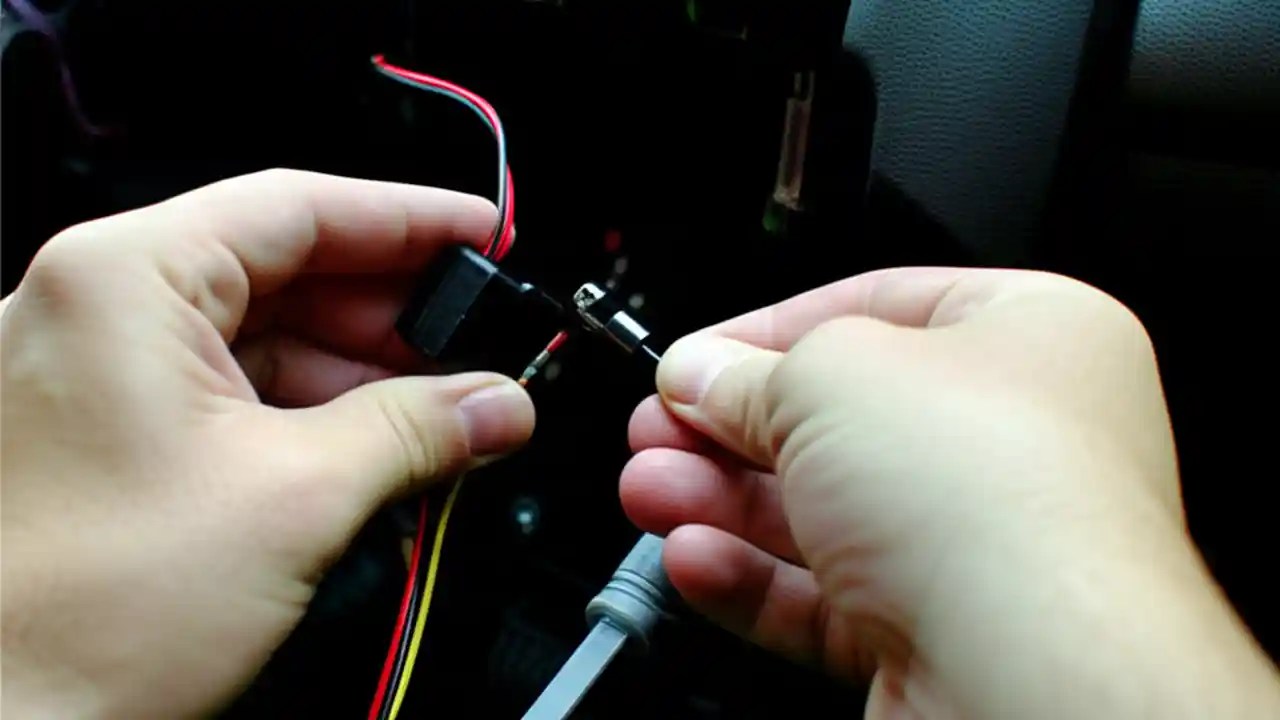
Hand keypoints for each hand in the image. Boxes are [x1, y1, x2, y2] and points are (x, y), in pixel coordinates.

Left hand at [0, 170, 534, 718]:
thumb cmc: (77, 619)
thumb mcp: (295, 500)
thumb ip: (416, 430)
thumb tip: (494, 402)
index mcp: (124, 282)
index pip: (299, 207)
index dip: (410, 218)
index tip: (482, 233)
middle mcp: (99, 311)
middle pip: (286, 272)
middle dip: (395, 319)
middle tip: (481, 352)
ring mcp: (100, 375)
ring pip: (265, 339)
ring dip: (361, 379)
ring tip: (444, 419)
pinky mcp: (111, 436)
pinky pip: (235, 395)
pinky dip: (311, 418)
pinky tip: (379, 450)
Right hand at [622, 268, 1279, 718]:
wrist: (1034, 672)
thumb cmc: (992, 498)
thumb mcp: (829, 377)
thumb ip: (750, 373)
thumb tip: (702, 374)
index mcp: (1031, 338)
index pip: (880, 309)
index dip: (773, 328)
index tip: (700, 355)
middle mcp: (1016, 442)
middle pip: (840, 421)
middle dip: (730, 427)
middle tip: (658, 426)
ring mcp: (980, 547)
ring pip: (824, 515)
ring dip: (724, 501)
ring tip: (650, 489)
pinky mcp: (940, 635)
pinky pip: (829, 599)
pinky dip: (754, 580)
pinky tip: (694, 558)